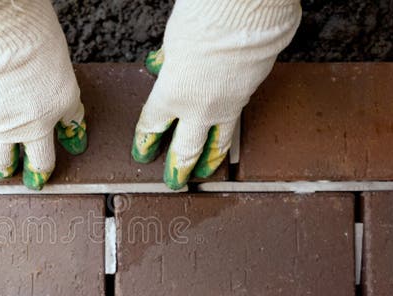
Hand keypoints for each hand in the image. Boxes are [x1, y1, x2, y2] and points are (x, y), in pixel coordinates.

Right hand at [0, 0, 86, 189]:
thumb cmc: (25, 25)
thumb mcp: (52, 53)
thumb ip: (48, 80)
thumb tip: (34, 91)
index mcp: (63, 101)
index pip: (72, 127)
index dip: (72, 136)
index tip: (73, 145)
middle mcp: (34, 122)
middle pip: (39, 160)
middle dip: (38, 173)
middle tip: (36, 180)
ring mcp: (1, 124)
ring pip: (2, 149)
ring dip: (5, 158)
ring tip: (5, 168)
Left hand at [132, 0, 301, 189]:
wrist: (246, 13)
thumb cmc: (206, 19)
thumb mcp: (174, 41)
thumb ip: (167, 60)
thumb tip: (159, 63)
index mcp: (171, 95)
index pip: (152, 126)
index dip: (145, 141)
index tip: (142, 152)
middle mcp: (199, 109)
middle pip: (185, 148)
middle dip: (177, 167)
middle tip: (174, 181)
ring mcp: (228, 105)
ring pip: (217, 143)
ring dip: (209, 160)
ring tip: (205, 172)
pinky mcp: (251, 94)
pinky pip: (236, 120)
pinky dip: (229, 132)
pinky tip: (227, 134)